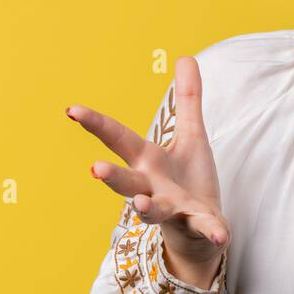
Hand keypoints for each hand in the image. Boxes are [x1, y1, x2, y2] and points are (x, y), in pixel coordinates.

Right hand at [66, 56, 229, 287]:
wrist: (199, 231)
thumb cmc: (188, 179)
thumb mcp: (191, 135)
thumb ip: (188, 99)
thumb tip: (186, 56)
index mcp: (148, 161)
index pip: (118, 139)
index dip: (96, 124)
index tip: (72, 110)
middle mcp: (151, 187)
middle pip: (127, 181)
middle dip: (112, 176)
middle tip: (95, 169)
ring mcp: (172, 209)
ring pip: (153, 210)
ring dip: (145, 208)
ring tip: (140, 205)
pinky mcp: (197, 225)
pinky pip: (204, 229)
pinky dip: (212, 232)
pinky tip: (221, 236)